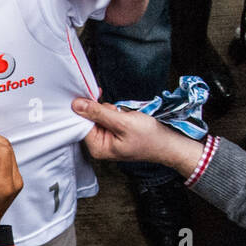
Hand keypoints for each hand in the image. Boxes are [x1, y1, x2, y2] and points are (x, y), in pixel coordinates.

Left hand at [73, 97, 204, 175]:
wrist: (168, 142)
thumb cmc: (149, 137)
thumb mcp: (123, 122)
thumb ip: (99, 113)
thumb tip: (77, 105)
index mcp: (98, 148)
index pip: (81, 124)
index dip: (87, 109)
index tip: (94, 97)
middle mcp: (99, 146)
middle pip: (89, 120)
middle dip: (102, 110)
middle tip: (117, 112)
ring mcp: (106, 139)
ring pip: (98, 116)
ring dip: (110, 110)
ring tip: (124, 116)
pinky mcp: (113, 133)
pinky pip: (107, 117)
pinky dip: (115, 113)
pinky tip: (124, 116)